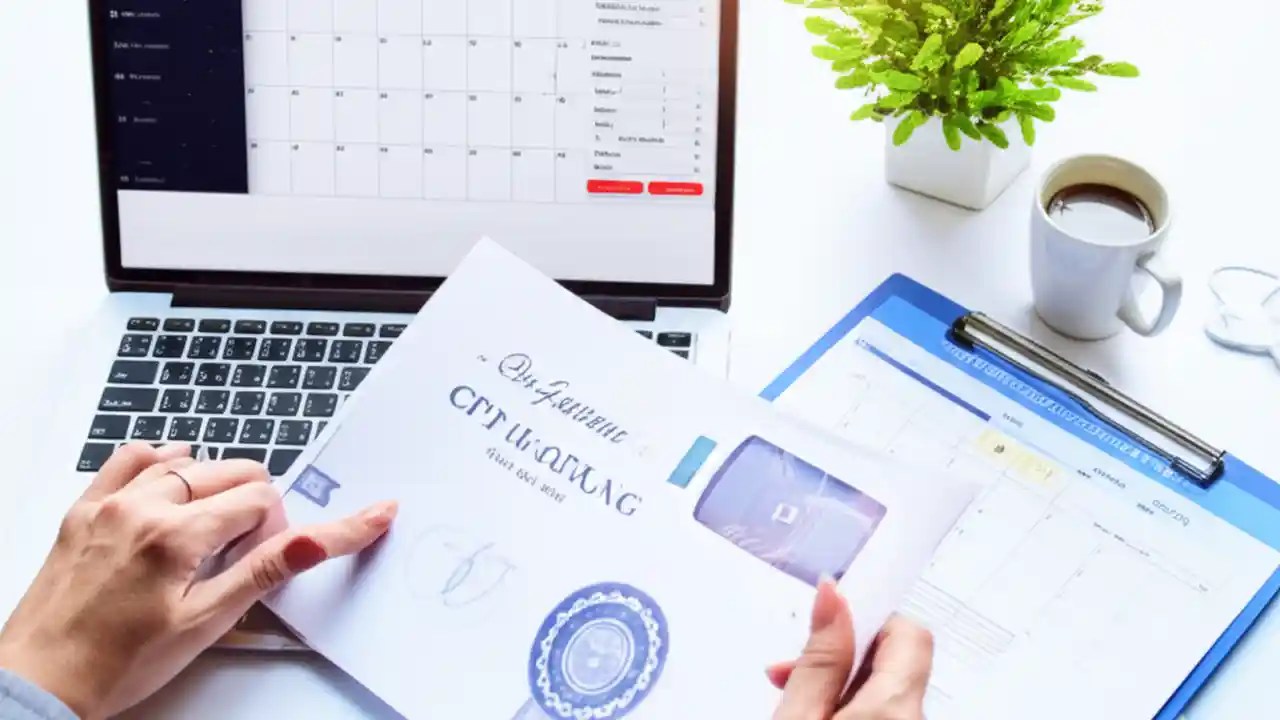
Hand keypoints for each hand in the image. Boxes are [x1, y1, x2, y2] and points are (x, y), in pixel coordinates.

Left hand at [0, 442, 396, 719]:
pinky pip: (128, 459)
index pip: (258, 499)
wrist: (40, 682)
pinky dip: (159, 461)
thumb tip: (315, 541)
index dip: (275, 526)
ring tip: (210, 526)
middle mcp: (141, 508)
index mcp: (176, 536)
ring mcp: (108, 504)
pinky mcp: (84, 510)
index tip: (264, 555)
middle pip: (228, 472)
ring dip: (211, 483)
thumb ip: (262, 573)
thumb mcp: (203, 625)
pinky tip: (172, 478)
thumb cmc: (115, 664)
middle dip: (250, 502)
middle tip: (240, 548)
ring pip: (185, 463)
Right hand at [769, 579, 933, 719]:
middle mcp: (916, 718)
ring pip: (883, 685)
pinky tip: (814, 712)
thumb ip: (819, 660)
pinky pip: (882, 709)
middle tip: (794, 666)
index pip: (908, 632)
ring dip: (841, 679)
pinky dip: (850, 703)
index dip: (868, 616)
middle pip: (892, 659)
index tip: (831, 609)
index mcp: (896, 706)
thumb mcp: (799, 717)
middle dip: (844, 650)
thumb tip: (833, 597)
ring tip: (792, 693)